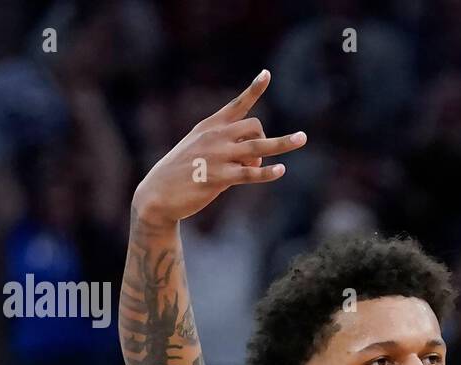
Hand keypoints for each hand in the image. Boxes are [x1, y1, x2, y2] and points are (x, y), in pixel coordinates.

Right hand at [132, 70, 306, 225]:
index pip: (237, 104)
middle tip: (257, 159)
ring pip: (258, 146)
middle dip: (266, 139)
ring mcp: (218, 156)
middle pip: (255, 126)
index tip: (267, 74)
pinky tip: (280, 170)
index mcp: (210, 126)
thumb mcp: (201, 151)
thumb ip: (229, 148)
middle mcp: (215, 136)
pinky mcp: (220, 177)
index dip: (253, 89)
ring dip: (283, 143)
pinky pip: (251, 173)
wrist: (158, 194)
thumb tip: (257, 156)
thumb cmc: (182, 172)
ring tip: (302, 138)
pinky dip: (267, 172)